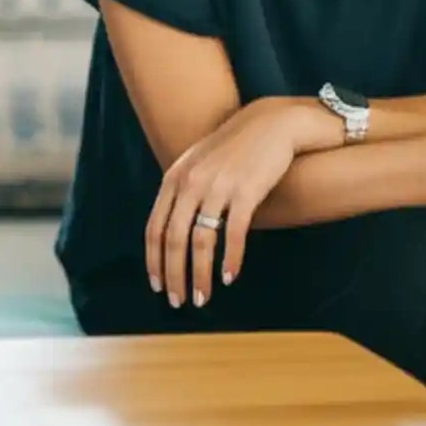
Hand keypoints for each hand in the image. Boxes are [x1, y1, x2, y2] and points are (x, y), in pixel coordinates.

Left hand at [148, 98, 341, 309]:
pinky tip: (229, 277)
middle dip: (174, 275)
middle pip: (173, 239)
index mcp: (174, 179)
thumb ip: (181, 192)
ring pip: (200, 241)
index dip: (154, 261)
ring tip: (203, 298)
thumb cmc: (234, 149)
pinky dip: (230, 259)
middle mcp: (190, 183)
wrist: (271, 124)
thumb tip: (172, 230)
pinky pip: (233, 233)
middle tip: (178, 302)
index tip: (158, 286)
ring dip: (199, 275)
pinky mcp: (245, 191)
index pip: (154, 228)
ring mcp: (217, 186)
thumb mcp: (197, 165)